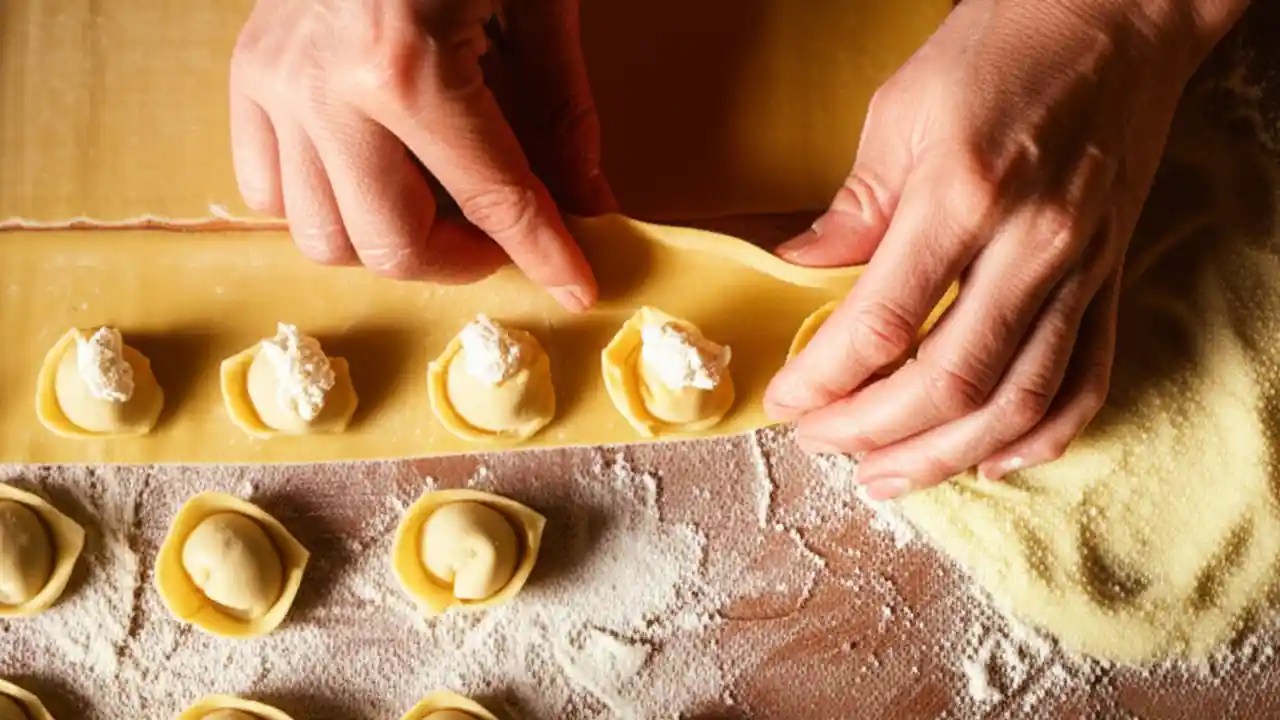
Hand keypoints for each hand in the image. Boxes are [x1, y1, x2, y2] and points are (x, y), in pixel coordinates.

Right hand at [229, 0, 613, 310]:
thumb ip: (561, 113)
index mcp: (409, 66)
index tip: (576, 289)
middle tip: (499, 239)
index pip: (494, 199)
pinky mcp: (246, 76)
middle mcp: (327, 90)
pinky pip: (268, 192)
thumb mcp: (535, 4)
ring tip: (436, 206)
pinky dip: (325, 204)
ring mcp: (276, 86)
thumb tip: (588, 203)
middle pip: (392, 245)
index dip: (545, 253)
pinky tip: (370, 175)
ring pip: (323, 237)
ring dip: (391, 241)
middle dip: (463, 261)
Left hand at [765, 0, 1245, 498]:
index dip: (825, 377)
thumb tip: (800, 271)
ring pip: (1015, 401)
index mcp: (964, 196)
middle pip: (949, 382)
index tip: (787, 400)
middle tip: (824, 444)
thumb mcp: (902, 112)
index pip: (882, 323)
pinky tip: (989, 463)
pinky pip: (1084, 380)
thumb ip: (854, 209)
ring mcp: (1079, 269)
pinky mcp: (1109, 278)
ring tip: (887, 479)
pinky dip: (1039, 437)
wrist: (1119, 17)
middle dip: (873, 432)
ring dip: (945, 457)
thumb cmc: (1003, 49)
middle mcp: (1030, 245)